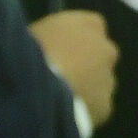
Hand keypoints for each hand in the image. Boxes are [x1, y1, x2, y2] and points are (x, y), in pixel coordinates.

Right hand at [29, 9, 117, 128]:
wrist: (34, 91)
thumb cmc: (29, 53)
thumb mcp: (32, 32)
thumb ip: (50, 37)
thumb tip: (48, 46)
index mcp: (89, 24)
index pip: (91, 27)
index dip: (74, 41)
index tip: (59, 51)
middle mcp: (106, 49)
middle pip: (99, 56)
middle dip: (85, 65)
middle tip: (59, 77)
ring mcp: (109, 79)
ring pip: (98, 84)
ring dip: (85, 88)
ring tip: (58, 99)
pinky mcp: (105, 107)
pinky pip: (94, 108)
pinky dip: (84, 111)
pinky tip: (64, 113)